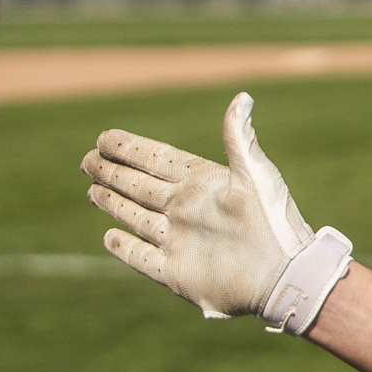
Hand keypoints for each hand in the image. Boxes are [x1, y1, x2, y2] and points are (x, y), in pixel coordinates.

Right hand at [83, 93, 315, 318]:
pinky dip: (124, 247)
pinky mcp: (177, 273)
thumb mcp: (256, 174)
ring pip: (136, 217)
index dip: (130, 148)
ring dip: (113, 203)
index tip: (105, 137)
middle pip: (140, 186)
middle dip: (112, 171)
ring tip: (92, 188)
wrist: (284, 274)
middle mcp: (187, 210)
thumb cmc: (275, 222)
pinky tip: (110, 236)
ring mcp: (180, 242)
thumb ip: (239, 137)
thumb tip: (243, 97)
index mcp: (203, 184)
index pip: (156, 160)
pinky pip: (142, 257)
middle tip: (87, 158)